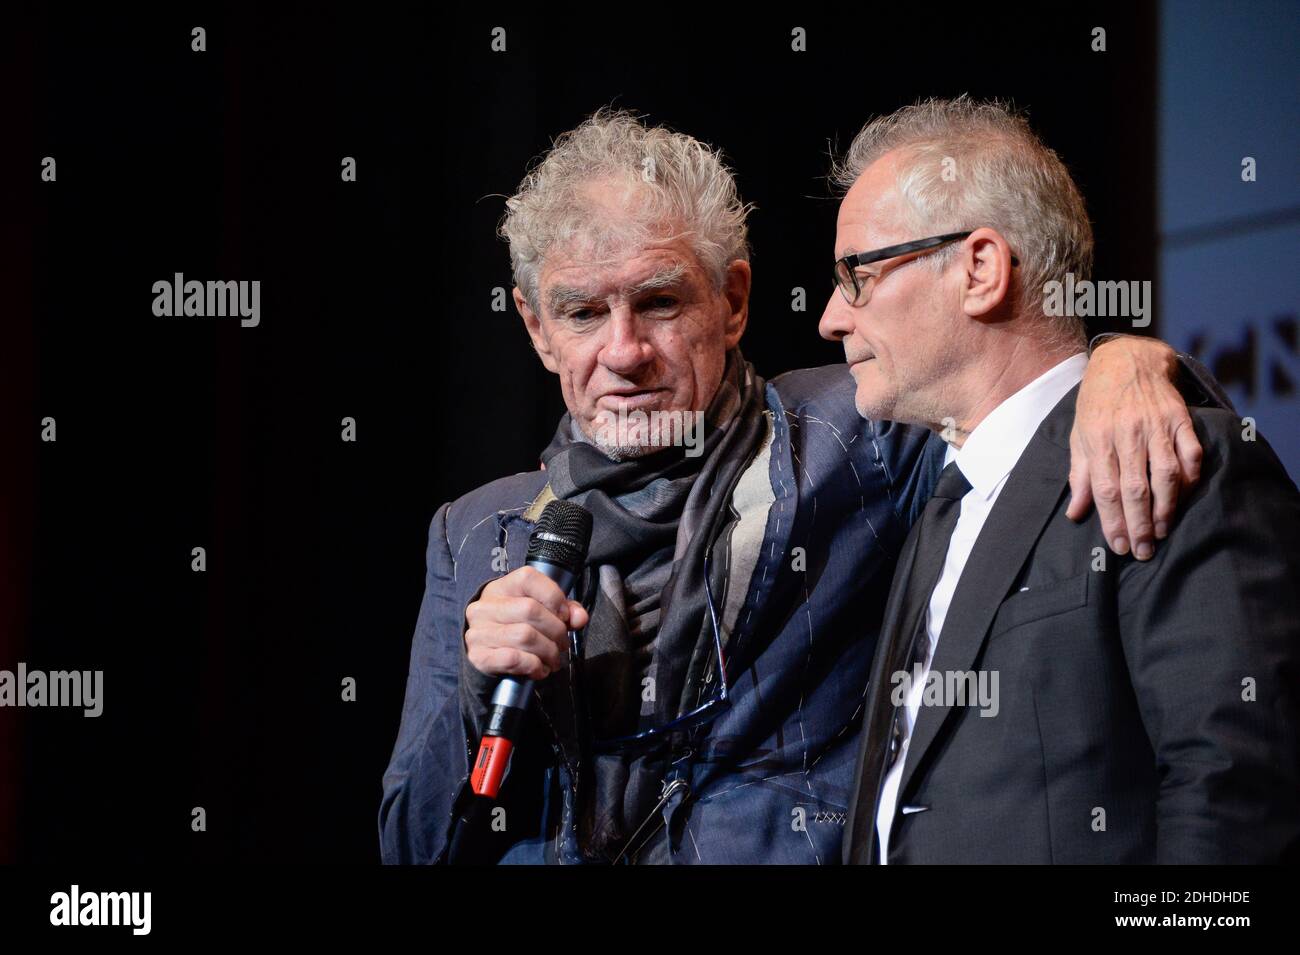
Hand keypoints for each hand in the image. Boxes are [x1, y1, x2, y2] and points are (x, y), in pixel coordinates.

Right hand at [463, 565, 588, 679]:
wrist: (486, 652)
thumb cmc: (516, 627)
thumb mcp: (539, 611)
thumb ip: (564, 610)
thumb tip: (579, 617)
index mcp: (503, 587)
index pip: (529, 578)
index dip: (553, 596)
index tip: (564, 615)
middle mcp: (486, 606)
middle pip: (531, 610)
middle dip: (556, 630)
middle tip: (562, 643)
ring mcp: (479, 631)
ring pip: (524, 636)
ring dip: (548, 652)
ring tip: (553, 658)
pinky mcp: (479, 656)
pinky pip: (513, 659)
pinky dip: (534, 666)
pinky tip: (539, 668)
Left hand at [1067, 335, 1202, 559]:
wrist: (1127, 360)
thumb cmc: (1098, 403)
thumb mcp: (1079, 434)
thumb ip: (1080, 475)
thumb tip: (1076, 513)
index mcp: (1098, 439)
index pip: (1105, 488)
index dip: (1112, 520)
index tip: (1118, 545)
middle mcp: (1127, 434)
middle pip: (1135, 487)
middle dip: (1139, 523)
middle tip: (1142, 551)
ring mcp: (1157, 425)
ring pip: (1165, 474)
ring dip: (1166, 507)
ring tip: (1162, 532)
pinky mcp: (1180, 419)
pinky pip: (1191, 453)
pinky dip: (1191, 478)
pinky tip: (1186, 498)